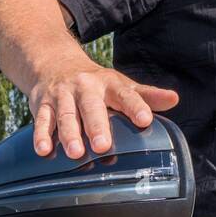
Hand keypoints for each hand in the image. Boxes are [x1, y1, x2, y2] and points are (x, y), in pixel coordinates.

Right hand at [30, 63, 178, 158]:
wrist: (54, 63)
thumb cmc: (95, 82)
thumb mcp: (121, 85)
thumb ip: (146, 96)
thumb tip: (174, 100)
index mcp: (109, 84)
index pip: (125, 95)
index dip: (136, 107)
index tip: (145, 120)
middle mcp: (85, 88)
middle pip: (91, 106)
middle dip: (97, 126)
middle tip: (103, 146)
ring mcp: (63, 95)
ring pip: (66, 115)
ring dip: (69, 134)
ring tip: (76, 153)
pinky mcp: (43, 104)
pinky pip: (41, 119)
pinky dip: (41, 135)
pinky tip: (43, 150)